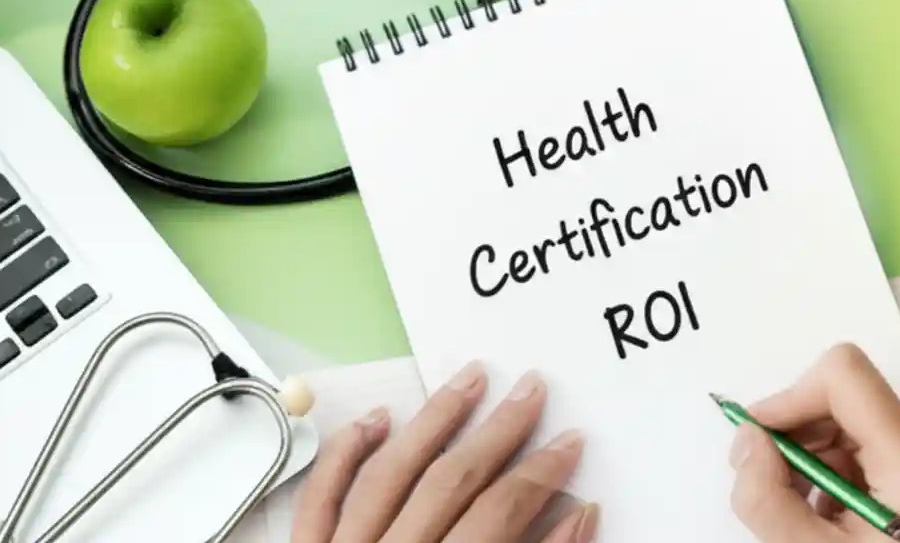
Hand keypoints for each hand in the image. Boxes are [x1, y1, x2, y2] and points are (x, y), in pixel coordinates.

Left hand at [292, 362, 598, 542]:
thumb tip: (578, 518)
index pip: (500, 512)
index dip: (541, 474)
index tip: (568, 444)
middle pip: (451, 481)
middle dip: (498, 432)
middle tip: (531, 392)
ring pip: (389, 473)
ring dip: (433, 423)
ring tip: (469, 382)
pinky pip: (321, 497)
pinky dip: (345, 454)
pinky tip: (376, 420)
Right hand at [729, 344, 899, 542]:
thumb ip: (767, 500)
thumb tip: (749, 439)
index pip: (843, 376)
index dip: (790, 399)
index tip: (765, 439)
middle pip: (855, 401)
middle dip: (808, 439)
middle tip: (786, 490)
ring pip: (875, 422)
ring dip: (834, 459)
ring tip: (827, 514)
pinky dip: (866, 469)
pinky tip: (859, 514)